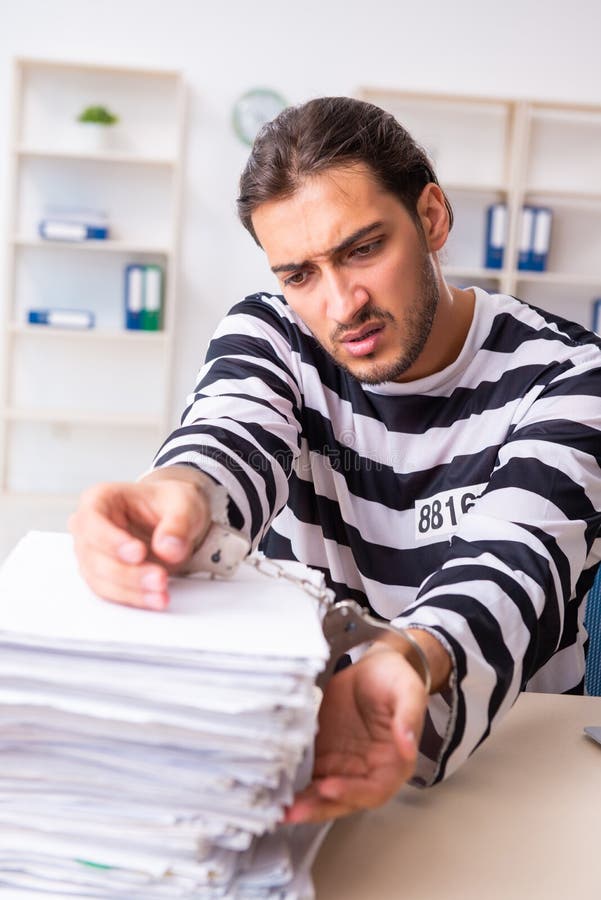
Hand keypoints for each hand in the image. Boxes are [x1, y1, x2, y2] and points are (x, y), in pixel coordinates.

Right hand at [69, 468, 211, 610]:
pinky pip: (111, 592)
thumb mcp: (183, 504)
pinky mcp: (102, 576)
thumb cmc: (169, 505)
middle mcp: (88, 527)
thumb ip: (177, 524)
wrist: (173, 522)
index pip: (92, 520)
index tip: (138, 552)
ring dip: (131, 590)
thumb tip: (168, 547)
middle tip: (159, 577)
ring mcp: (91, 554)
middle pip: (95, 556)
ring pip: (100, 580)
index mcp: (100, 499)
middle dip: (128, 572)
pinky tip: (155, 598)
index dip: (111, 540)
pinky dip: (134, 598)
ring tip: (161, 592)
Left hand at [285, 645, 427, 822]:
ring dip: (303, 803)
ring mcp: (345, 765)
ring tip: (279, 809)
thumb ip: (408, 717)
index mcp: (394, 764)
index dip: (352, 792)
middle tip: (293, 811)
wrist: (375, 667)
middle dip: (319, 808)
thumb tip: (408, 744)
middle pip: (344, 799)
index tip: (328, 787)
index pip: (374, 789)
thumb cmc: (396, 680)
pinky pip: (310, 774)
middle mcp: (368, 772)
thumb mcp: (408, 692)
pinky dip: (294, 783)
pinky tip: (276, 787)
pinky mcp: (326, 753)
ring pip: (323, 792)